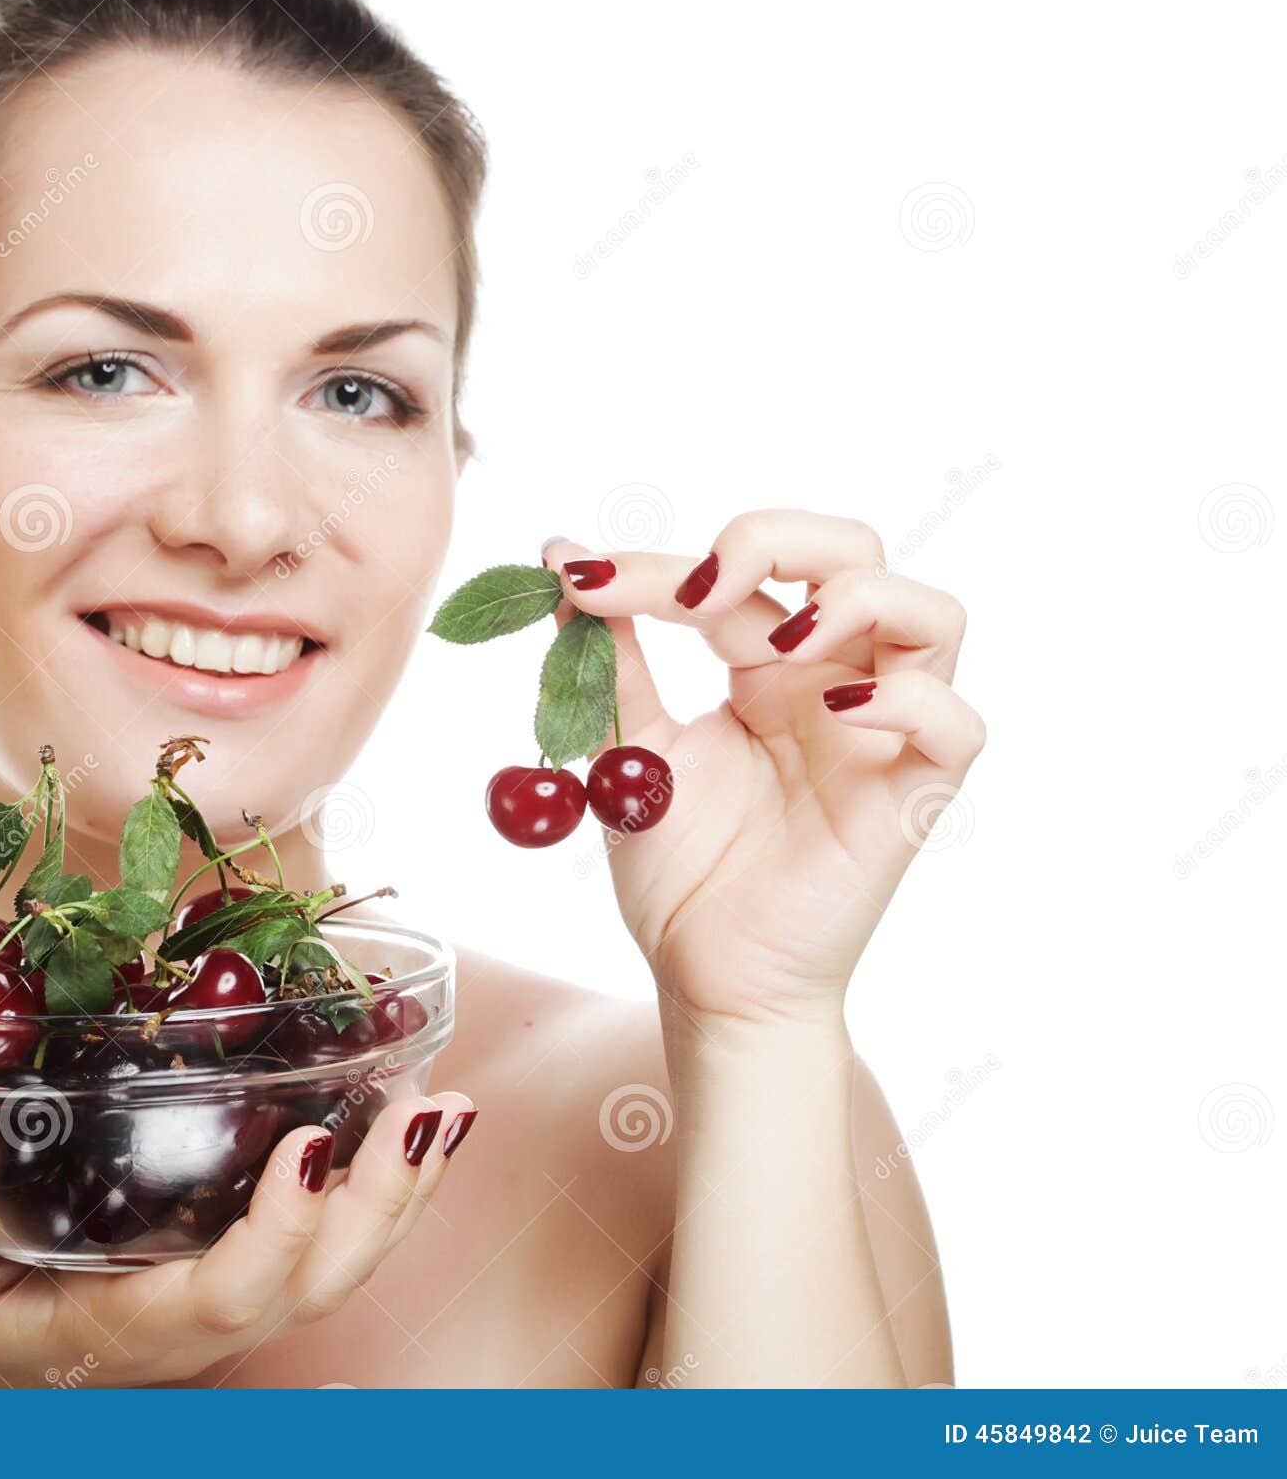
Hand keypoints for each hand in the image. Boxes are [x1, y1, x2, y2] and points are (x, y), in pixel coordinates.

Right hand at [0, 1093, 473, 1387]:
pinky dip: (393, 1188)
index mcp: (127, 1327)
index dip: (280, 1232)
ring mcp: (236, 1300)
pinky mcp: (251, 1266)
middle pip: (319, 1284)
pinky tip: (429, 1122)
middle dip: (379, 1203)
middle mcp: (200, 1323)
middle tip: (419, 1112)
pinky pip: (340, 1243)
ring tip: (449, 1109)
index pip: (227, 1296)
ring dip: (405, 1192)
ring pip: (345, 1267)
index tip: (311, 1147)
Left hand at [544, 511, 983, 1027]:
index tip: (582, 581)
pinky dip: (908, 700)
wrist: (708, 980)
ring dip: (856, 600)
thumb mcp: (628, 753)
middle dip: (778, 540)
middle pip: (855, 552)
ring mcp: (883, 738)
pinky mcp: (913, 799)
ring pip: (934, 616)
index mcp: (769, 668)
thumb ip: (608, 661)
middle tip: (700, 589)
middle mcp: (835, 685)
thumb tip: (563, 556)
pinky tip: (838, 713)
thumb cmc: (680, 874)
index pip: (740, 576)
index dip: (661, 567)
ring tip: (778, 644)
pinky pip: (957, 726)